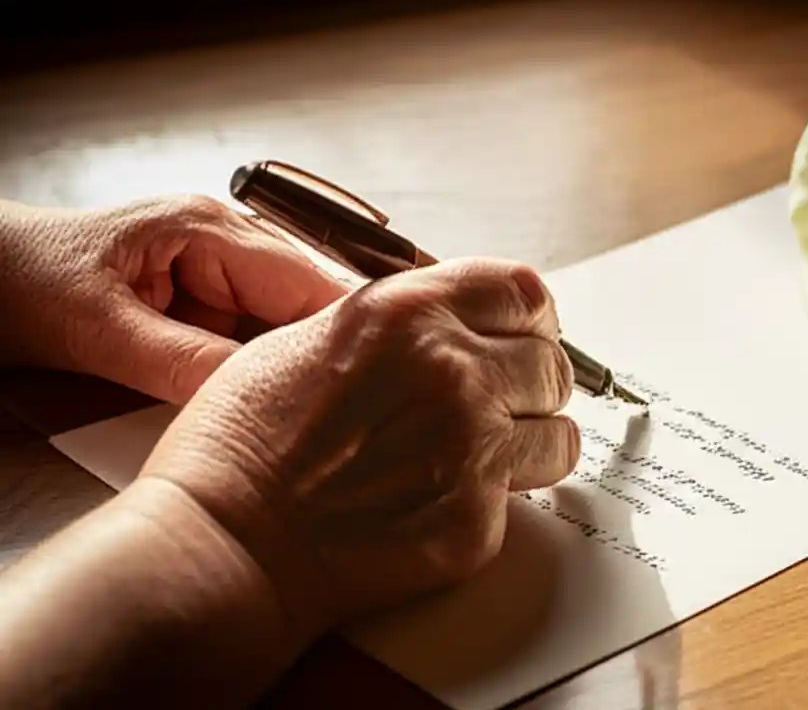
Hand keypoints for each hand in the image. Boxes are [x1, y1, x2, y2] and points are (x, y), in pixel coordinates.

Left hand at [0, 195, 345, 402]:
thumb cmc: (24, 279)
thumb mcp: (98, 329)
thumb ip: (178, 361)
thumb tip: (255, 398)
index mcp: (210, 230)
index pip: (311, 281)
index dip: (350, 332)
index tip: (382, 379)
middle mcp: (230, 248)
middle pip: (312, 308)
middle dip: (331, 359)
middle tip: (359, 415)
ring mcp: (223, 279)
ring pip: (291, 333)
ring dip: (302, 374)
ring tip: (327, 421)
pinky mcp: (211, 310)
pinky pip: (258, 349)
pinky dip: (270, 381)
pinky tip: (282, 413)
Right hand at [136, 258, 580, 630]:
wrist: (224, 543)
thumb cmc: (240, 446)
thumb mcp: (304, 339)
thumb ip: (390, 324)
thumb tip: (441, 325)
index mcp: (409, 313)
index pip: (523, 291)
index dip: (532, 316)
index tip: (528, 334)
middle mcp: (452, 370)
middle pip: (550, 362)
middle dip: (534, 383)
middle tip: (508, 403)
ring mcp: (471, 445)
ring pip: (558, 434)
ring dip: (532, 442)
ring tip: (483, 457)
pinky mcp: (476, 516)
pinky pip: (520, 499)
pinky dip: (492, 501)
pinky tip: (437, 502)